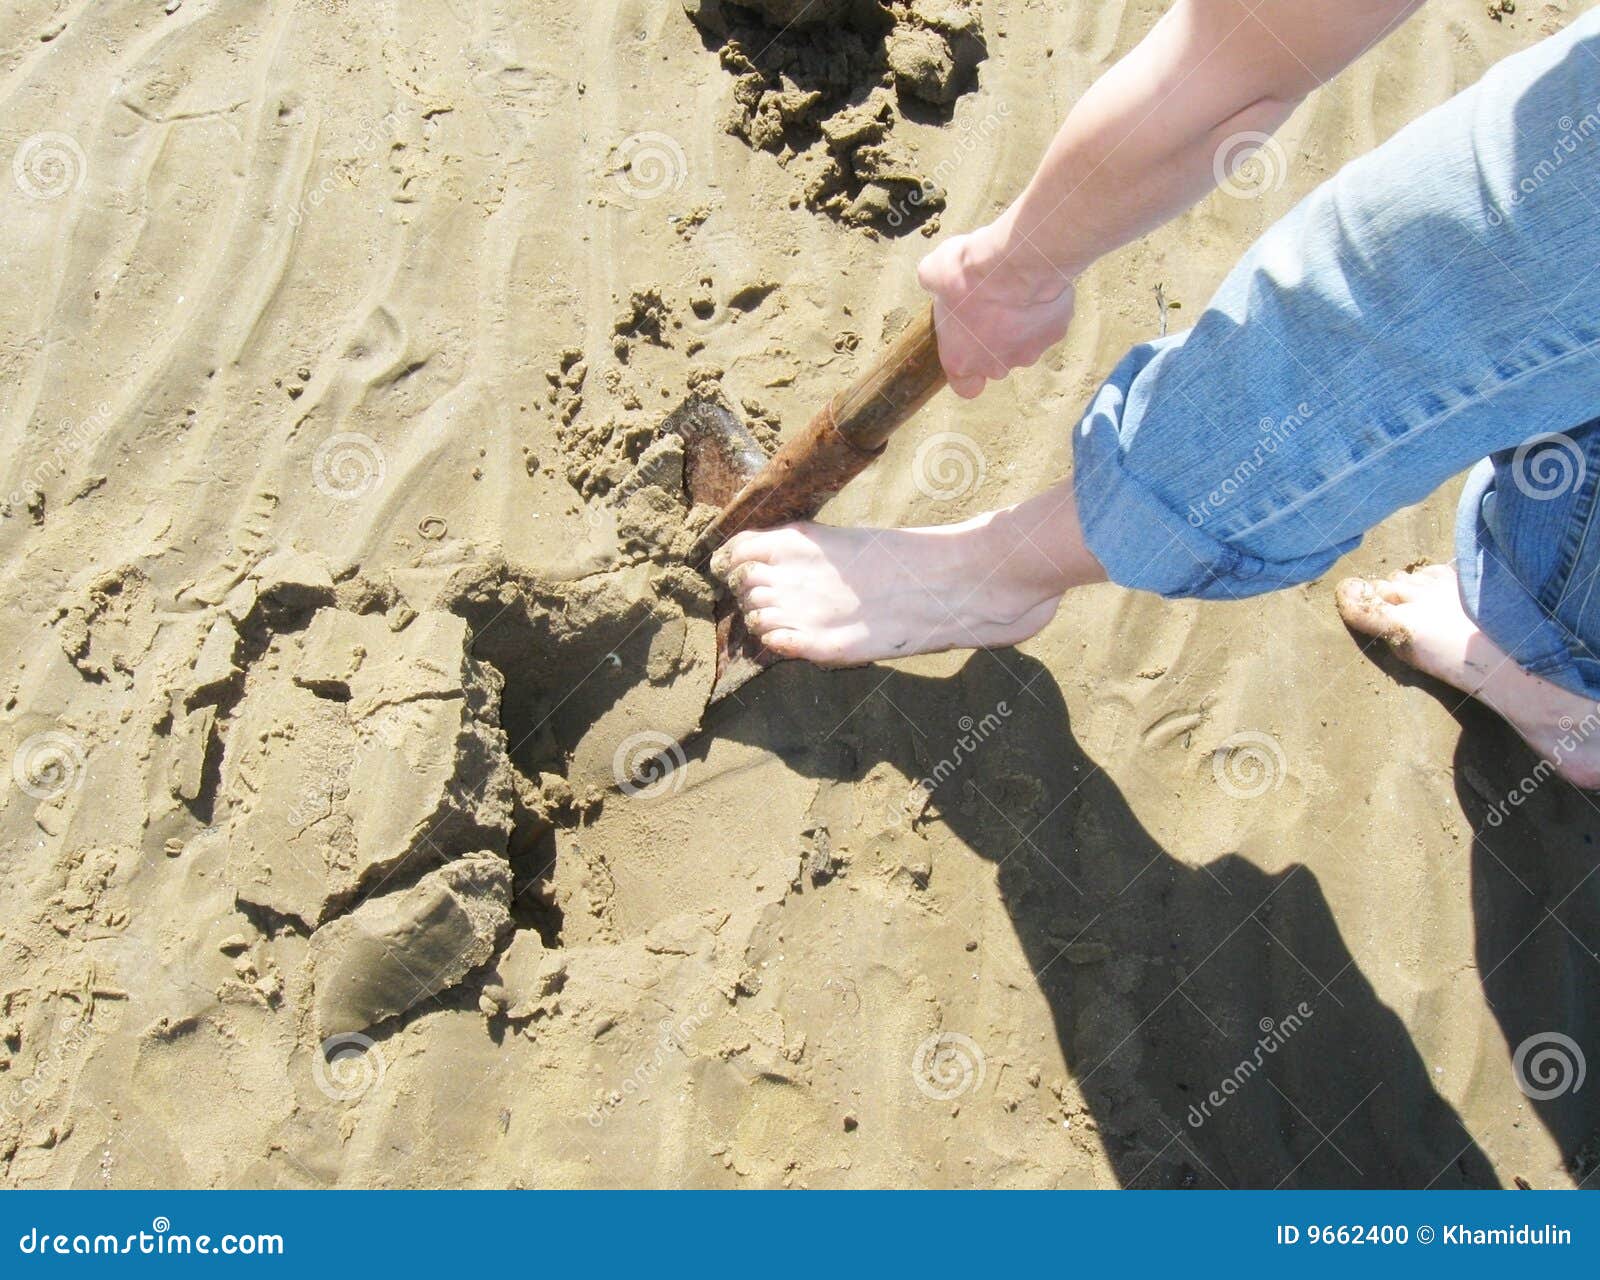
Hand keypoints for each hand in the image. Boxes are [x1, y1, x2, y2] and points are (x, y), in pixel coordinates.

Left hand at [917, 223, 1076, 398]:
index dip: (968, 372)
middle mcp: (997, 364)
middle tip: (990, 306)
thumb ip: (935, 286)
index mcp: (961, 358)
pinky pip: (1048, 323)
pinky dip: (1044, 309)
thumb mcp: (934, 273)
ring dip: (1020, 324)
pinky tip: (1036, 286)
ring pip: (1024, 343)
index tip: (967, 349)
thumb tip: (936, 277)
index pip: (966, 387)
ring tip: (1015, 292)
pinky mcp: (1056, 332)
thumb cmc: (970, 273)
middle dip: (994, 338)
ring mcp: (1030, 351)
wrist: (1017, 261)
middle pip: (996, 361)